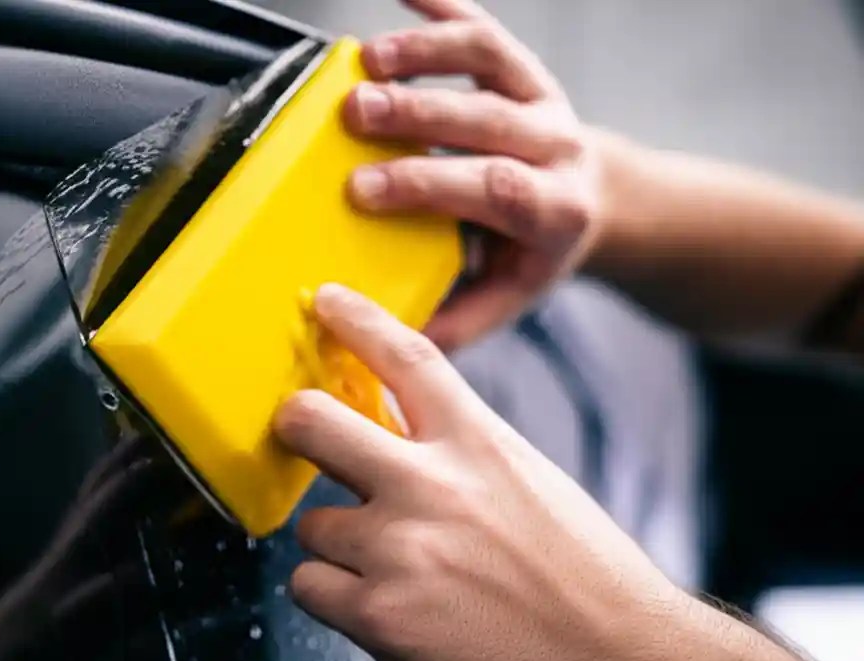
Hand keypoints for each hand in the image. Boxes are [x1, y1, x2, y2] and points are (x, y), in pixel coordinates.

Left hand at [274, 284, 685, 660]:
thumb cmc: (588, 581)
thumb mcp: (530, 484)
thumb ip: (461, 455)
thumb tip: (397, 438)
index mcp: (480, 444)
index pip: (405, 357)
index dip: (357, 320)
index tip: (327, 302)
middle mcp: (432, 486)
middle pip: (314, 421)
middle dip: (294, 422)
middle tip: (295, 428)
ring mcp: (399, 550)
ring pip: (311, 524)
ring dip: (338, 546)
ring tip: (393, 570)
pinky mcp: (379, 615)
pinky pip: (309, 586)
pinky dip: (333, 598)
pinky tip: (382, 607)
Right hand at [346, 0, 604, 348]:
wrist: (598, 201)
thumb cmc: (535, 252)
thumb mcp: (510, 297)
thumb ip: (459, 319)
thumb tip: (392, 336)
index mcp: (551, 207)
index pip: (492, 188)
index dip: (428, 184)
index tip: (364, 191)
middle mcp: (552, 144)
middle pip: (485, 119)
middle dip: (415, 115)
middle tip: (353, 113)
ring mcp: (539, 98)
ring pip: (488, 61)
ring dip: (425, 53)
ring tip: (365, 59)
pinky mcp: (522, 66)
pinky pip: (485, 28)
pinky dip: (444, 7)